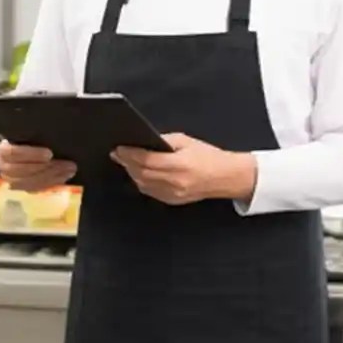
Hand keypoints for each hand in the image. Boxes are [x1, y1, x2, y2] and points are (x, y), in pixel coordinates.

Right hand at [0, 141, 75, 190]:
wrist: (27, 149)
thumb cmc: (31, 139)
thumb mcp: (31, 135)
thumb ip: (37, 136)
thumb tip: (51, 135)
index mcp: (3, 150)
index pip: (13, 153)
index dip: (31, 154)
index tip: (50, 154)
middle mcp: (4, 166)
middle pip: (21, 171)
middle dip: (46, 169)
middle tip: (67, 165)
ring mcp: (12, 180)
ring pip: (28, 183)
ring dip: (51, 178)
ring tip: (69, 171)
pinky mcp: (23, 188)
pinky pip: (35, 189)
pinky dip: (50, 184)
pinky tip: (63, 178)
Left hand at [111, 133, 255, 205]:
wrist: (224, 177)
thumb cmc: (207, 156)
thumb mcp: (186, 141)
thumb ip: (164, 141)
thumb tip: (144, 141)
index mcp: (180, 164)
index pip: (147, 160)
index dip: (130, 154)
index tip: (119, 148)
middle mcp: (175, 182)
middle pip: (142, 174)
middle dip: (127, 163)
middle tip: (118, 153)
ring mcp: (173, 194)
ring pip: (143, 184)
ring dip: (132, 172)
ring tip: (126, 161)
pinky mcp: (172, 201)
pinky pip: (150, 191)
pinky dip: (141, 181)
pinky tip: (138, 172)